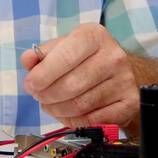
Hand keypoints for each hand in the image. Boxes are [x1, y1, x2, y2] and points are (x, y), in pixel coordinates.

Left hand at [20, 23, 138, 129]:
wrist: (118, 71)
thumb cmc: (85, 58)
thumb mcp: (63, 47)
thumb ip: (42, 54)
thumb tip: (27, 59)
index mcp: (94, 36)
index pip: (65, 57)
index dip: (43, 75)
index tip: (30, 85)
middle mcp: (114, 56)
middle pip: (71, 85)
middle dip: (47, 96)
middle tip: (39, 97)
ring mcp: (125, 80)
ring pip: (81, 105)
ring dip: (58, 110)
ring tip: (50, 105)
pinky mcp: (130, 102)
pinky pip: (94, 120)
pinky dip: (75, 121)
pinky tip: (68, 114)